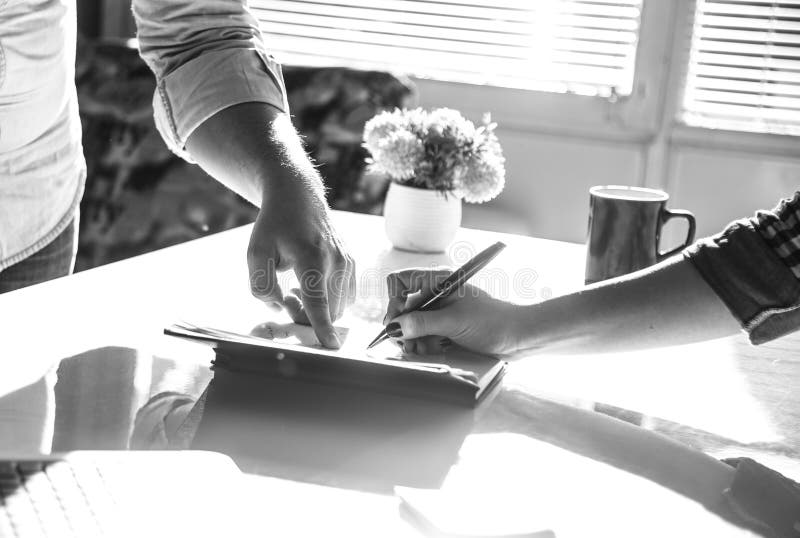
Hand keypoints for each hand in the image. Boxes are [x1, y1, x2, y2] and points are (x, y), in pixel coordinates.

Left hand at [185, 103, 356, 348]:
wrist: (299, 198)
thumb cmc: (274, 226)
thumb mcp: (255, 252)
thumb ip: (261, 286)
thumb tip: (279, 307)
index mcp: (310, 257)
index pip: (317, 300)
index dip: (322, 327)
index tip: (331, 347)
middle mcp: (335, 261)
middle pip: (327, 310)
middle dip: (306, 315)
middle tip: (286, 295)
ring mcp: (348, 262)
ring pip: (337, 307)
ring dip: (318, 308)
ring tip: (297, 287)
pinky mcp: (353, 265)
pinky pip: (345, 298)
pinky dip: (329, 300)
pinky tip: (313, 284)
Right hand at [384, 268, 520, 354]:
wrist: (519, 336)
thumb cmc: (493, 321)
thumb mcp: (455, 322)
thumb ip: (423, 323)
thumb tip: (394, 326)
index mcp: (438, 281)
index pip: (401, 281)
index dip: (395, 300)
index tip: (400, 320)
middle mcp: (436, 294)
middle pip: (402, 306)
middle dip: (401, 325)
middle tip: (405, 343)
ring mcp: (440, 312)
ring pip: (410, 324)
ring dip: (411, 339)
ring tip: (419, 350)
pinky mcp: (445, 329)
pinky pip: (422, 336)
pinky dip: (422, 345)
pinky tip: (429, 351)